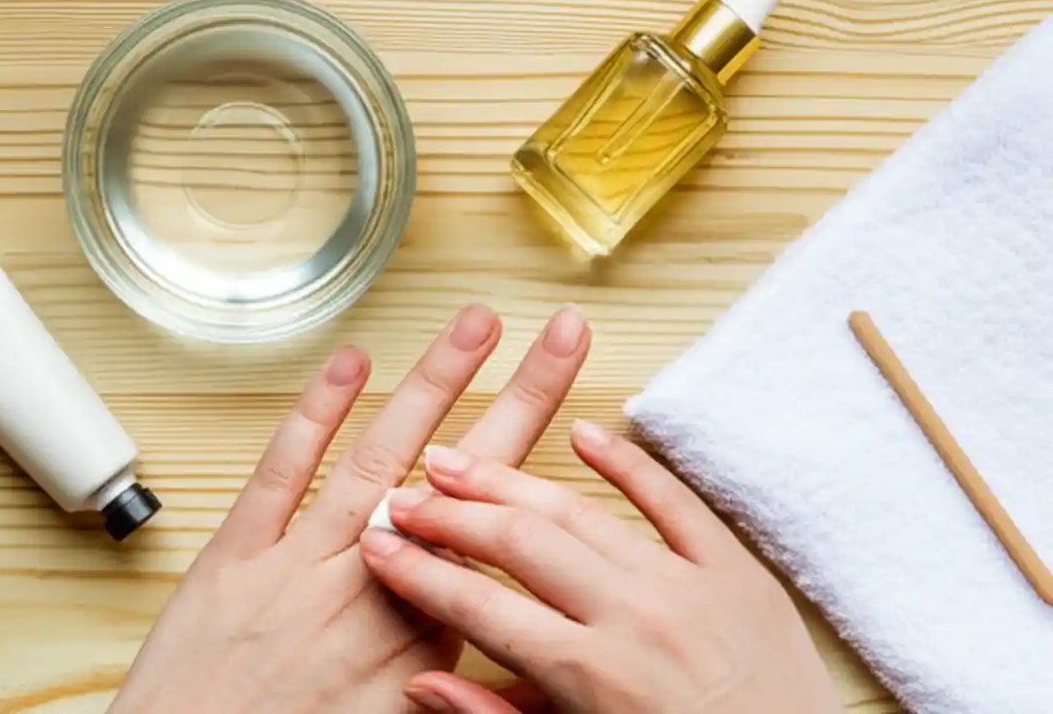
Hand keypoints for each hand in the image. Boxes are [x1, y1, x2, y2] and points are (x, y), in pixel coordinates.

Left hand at [109, 305, 590, 712]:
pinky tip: (351, 362)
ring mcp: (301, 564)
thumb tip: (515, 648)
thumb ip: (462, 690)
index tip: (585, 421)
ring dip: (435, 383)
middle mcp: (372, 588)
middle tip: (564, 337)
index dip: (548, 474)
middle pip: (463, 477)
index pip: (501, 537)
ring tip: (478, 324)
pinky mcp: (235, 554)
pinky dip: (314, 414)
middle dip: (521, 399)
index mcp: (422, 636)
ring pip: (381, 458)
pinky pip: (281, 472)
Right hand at [361, 421, 843, 713]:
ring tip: (458, 459)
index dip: (417, 573)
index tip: (378, 545)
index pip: (478, 607)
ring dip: (510, 482)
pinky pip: (674, 499)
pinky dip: (626, 462)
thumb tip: (422, 683)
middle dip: (450, 515)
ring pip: (579, 510)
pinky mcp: (736, 570)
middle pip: (518, 543)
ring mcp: (689, 585)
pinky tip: (583, 431)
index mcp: (592, 677)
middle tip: (404, 495)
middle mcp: (635, 618)